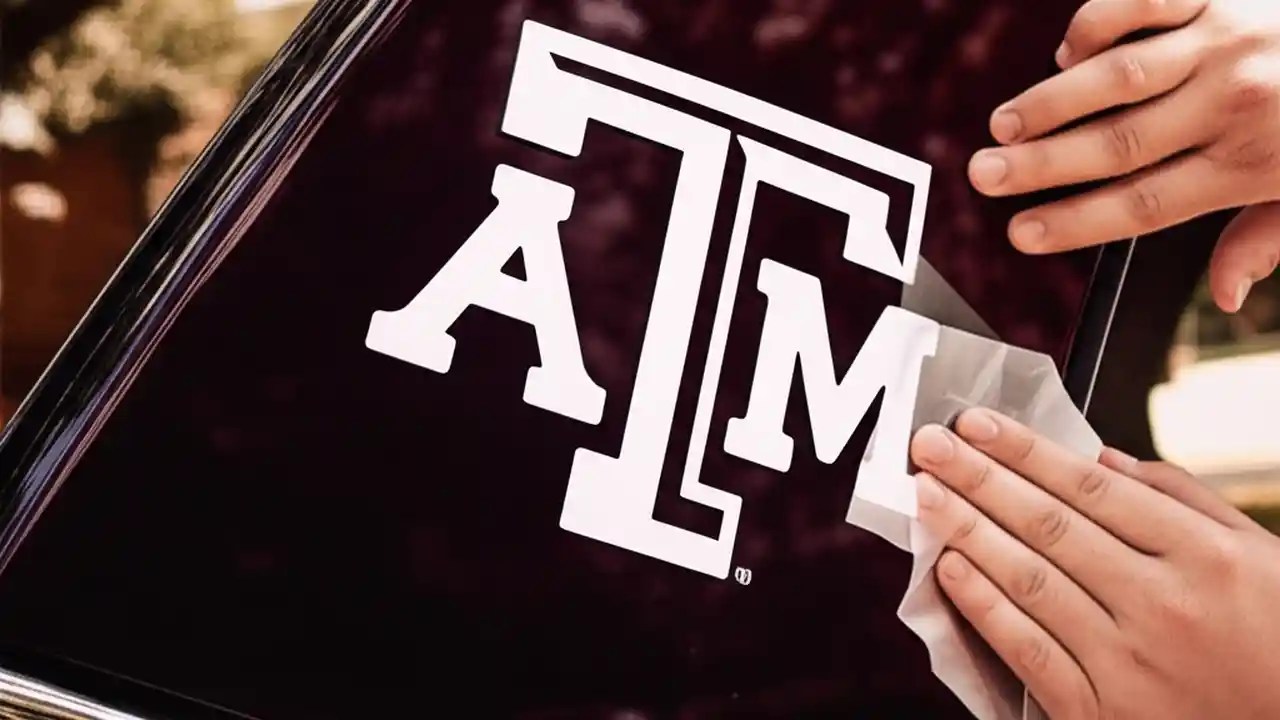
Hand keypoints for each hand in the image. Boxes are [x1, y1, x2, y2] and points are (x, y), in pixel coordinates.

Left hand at [909, 408, 1279, 718]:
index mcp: (1203, 556)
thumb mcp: (1261, 555)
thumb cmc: (1279, 640)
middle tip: (928, 445)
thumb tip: (1103, 461)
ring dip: (969, 531)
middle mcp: (1162, 603)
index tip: (976, 423)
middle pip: (1049, 525)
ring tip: (927, 494)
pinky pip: (1029, 651)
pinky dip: (985, 607)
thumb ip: (1184, 500)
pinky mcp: (1102, 712)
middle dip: (979, 478)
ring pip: (1030, 581)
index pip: (1091, 489)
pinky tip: (951, 570)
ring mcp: (1129, 661)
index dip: (1025, 450)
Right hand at [977, 0, 1279, 311]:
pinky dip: (1095, 26)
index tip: (1021, 234)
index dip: (1076, 222)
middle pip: (1119, 143)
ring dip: (1051, 101)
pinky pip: (1141, 4)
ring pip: (1118, 76)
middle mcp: (1234, 102)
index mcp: (1251, 163)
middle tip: (983, 177)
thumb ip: (1264, 238)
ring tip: (1003, 125)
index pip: (1145, 202)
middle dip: (1042, 164)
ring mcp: (1223, 40)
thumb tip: (1228, 296)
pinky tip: (1064, 55)